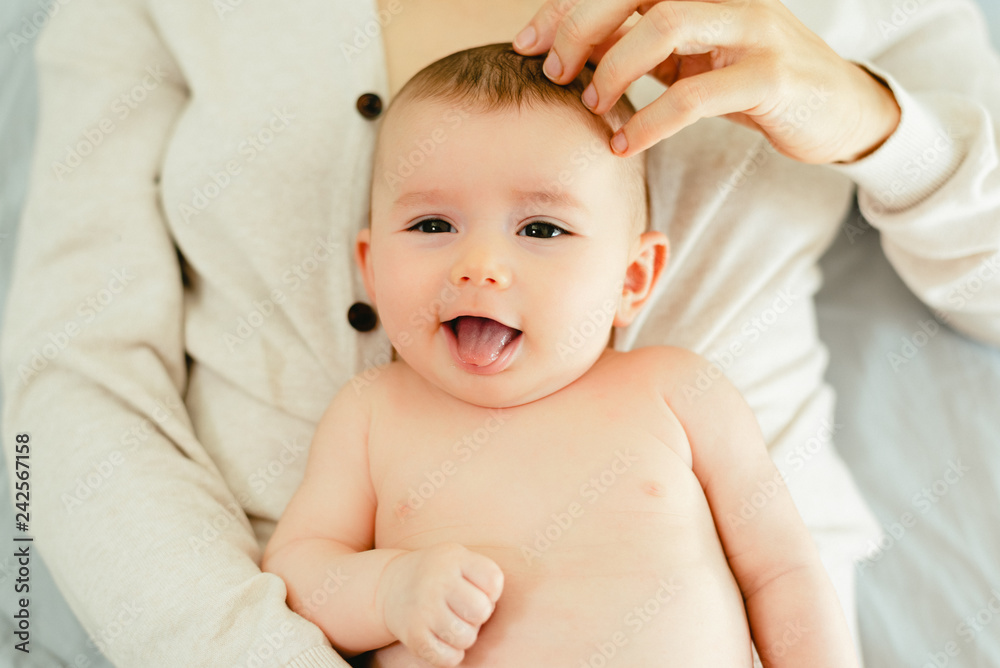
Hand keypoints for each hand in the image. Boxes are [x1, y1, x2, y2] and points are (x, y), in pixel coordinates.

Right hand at [375, 543, 504, 666]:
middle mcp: (437, 581)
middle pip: (481, 611)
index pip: (493, 581)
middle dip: (479, 615)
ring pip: (467, 638)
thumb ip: (484, 575)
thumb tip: (491, 608)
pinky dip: (451, 654)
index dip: (491, 591)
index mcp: (454, 558)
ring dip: (465, 636)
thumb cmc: (440, 575)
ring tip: (453, 623)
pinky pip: (449, 658)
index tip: (476, 589)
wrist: (391, 586)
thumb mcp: (460, 560)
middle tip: (464, 609)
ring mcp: (423, 609)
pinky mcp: (413, 636)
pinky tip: (443, 638)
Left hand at [512, 0, 900, 163]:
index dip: (566, 8)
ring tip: (591, 106)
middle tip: (554, 72)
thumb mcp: (690, 59)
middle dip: (581, 27)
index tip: (526, 43)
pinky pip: (696, 94)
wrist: (836, 108)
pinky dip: (650, 120)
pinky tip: (623, 144)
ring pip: (665, 25)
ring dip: (614, 68)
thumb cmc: (750, 82)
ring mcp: (752, 28)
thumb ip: (641, 48)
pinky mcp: (771, 75)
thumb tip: (573, 53)